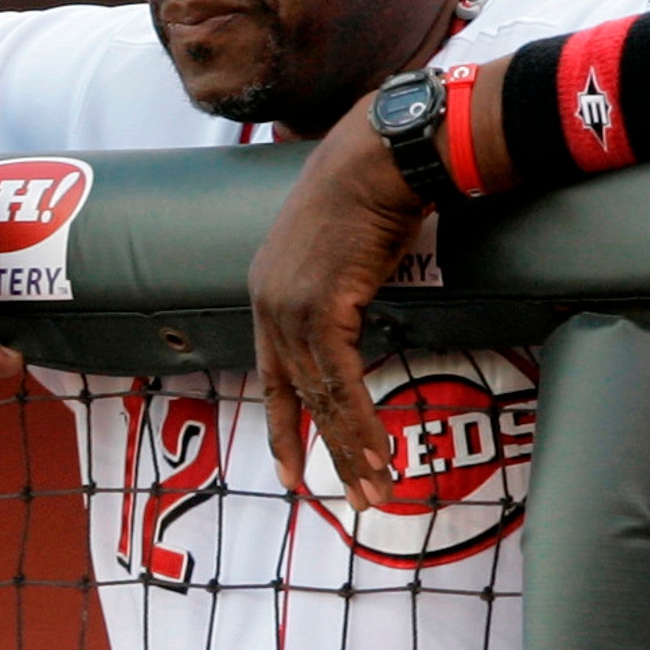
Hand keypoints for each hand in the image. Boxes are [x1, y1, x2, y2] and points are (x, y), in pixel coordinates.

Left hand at [247, 93, 427, 511]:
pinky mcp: (320, 309)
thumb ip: (337, 282)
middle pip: (299, 397)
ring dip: (352, 449)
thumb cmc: (370, 187)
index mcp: (268, 293)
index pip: (274, 376)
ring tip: (376, 488)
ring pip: (321, 399)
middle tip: (353, 496)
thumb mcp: (341, 244)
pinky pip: (341, 384)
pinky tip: (381, 455)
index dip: (284, 427)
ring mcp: (289, 308)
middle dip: (327, 452)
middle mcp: (268, 304)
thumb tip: (355, 299)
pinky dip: (361, 424)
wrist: (379, 153)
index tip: (291, 471)